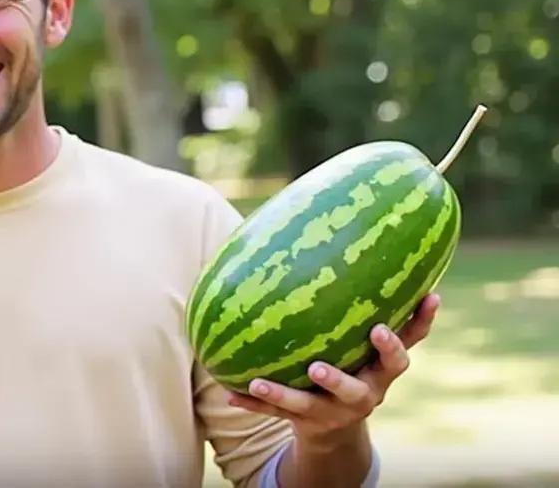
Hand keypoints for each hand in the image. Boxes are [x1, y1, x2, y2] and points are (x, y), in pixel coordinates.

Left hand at [227, 293, 439, 445]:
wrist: (335, 428)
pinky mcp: (308, 422)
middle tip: (330, 358)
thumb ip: (356, 300)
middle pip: (366, 384)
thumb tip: (335, 229)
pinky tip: (230, 393)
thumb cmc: (347, 360)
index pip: (406, 345)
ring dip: (285, 394)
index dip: (419, 323)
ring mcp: (336, 411)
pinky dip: (255, 404)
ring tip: (260, 382)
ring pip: (312, 405)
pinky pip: (277, 414)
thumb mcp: (357, 338)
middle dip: (351, 371)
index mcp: (381, 367)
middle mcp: (365, 391)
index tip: (426, 298)